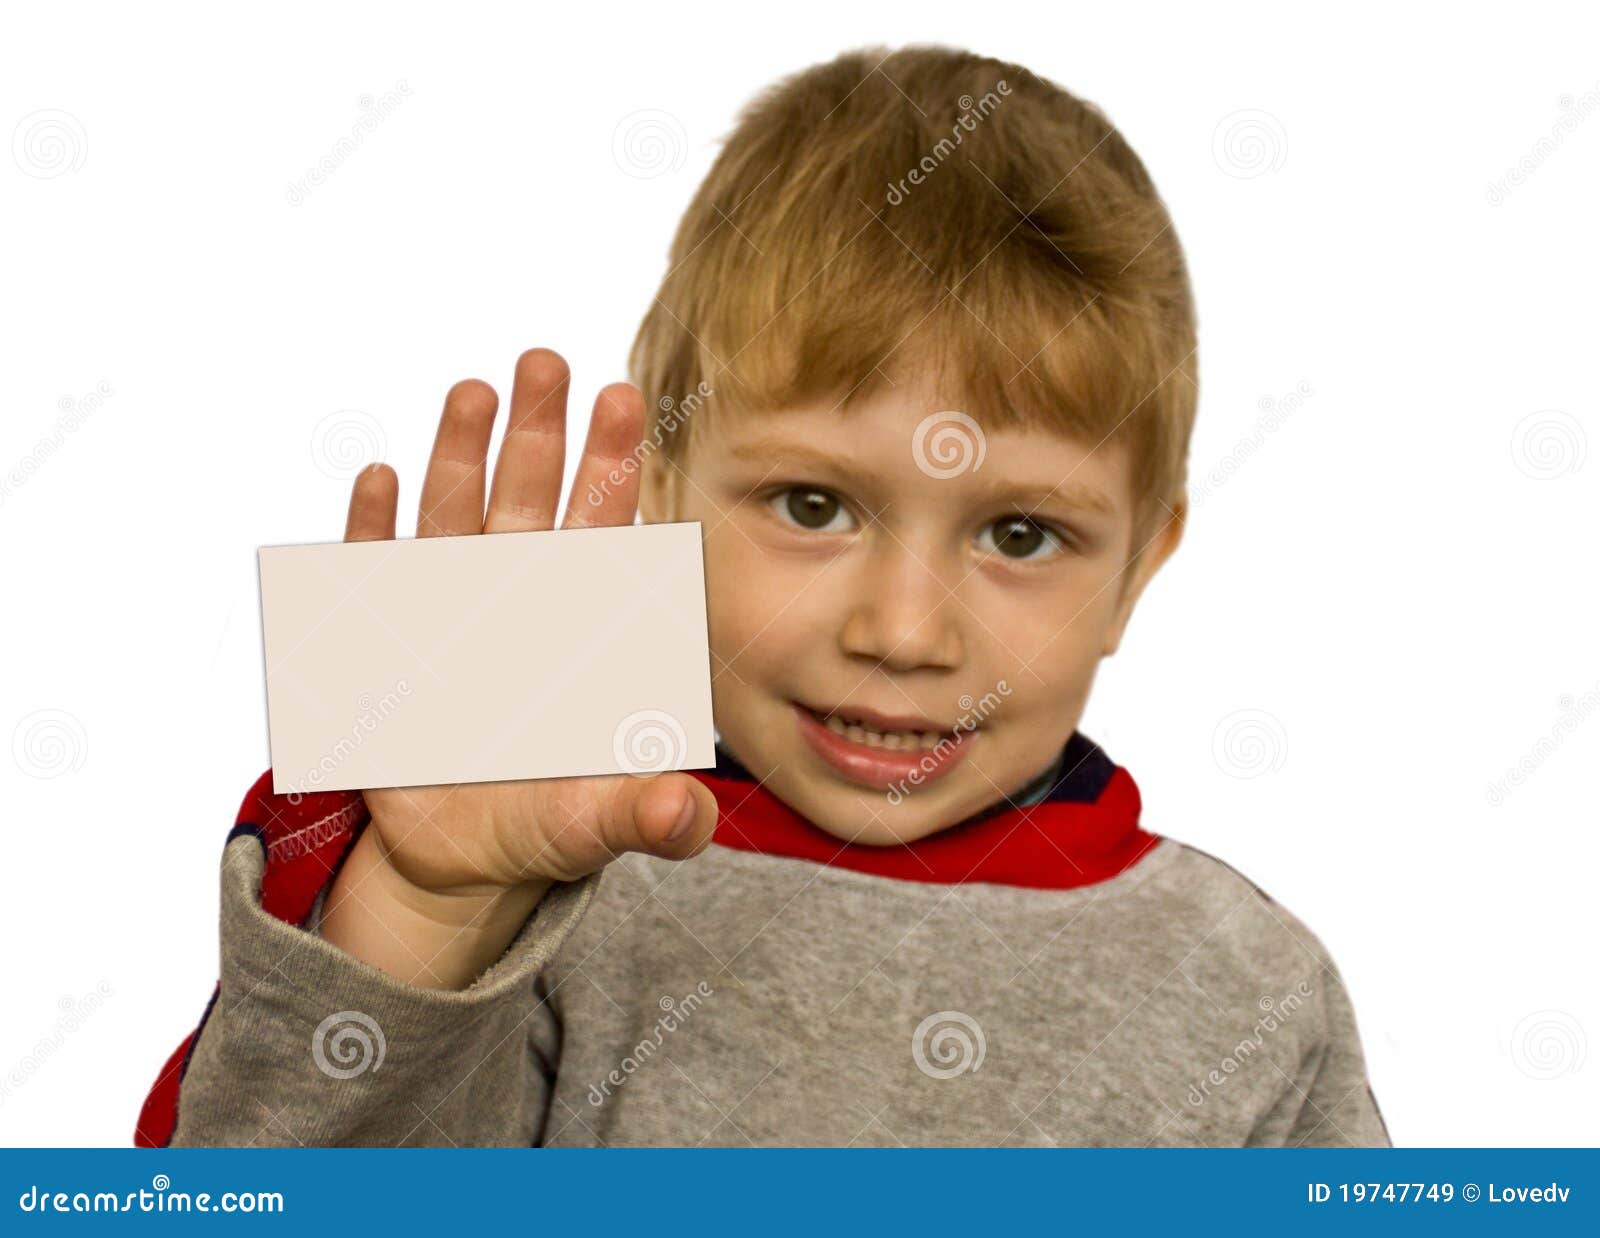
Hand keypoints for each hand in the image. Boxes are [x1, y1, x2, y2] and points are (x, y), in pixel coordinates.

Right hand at [319, 349, 716, 986]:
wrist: (464, 854)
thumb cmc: (547, 820)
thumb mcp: (596, 824)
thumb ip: (641, 815)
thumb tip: (683, 815)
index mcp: (578, 626)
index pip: (601, 533)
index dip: (612, 469)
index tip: (625, 401)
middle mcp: (513, 602)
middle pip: (527, 501)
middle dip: (538, 433)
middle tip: (548, 361)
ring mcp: (443, 615)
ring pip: (453, 518)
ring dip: (459, 457)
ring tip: (475, 392)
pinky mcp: (379, 646)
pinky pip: (374, 576)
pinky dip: (372, 531)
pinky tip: (379, 478)